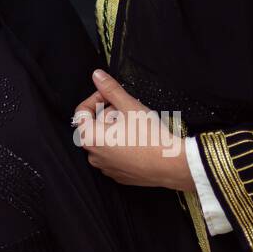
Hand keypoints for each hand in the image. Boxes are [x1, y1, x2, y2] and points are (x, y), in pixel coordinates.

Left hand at [72, 69, 193, 189]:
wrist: (171, 164)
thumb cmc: (149, 136)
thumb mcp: (129, 106)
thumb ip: (110, 89)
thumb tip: (97, 76)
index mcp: (90, 137)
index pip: (81, 112)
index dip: (96, 99)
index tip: (110, 96)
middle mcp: (93, 155)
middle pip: (94, 126)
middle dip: (109, 114)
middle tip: (127, 110)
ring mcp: (106, 167)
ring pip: (104, 141)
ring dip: (115, 130)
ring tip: (134, 125)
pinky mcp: (119, 175)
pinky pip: (115, 155)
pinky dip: (122, 145)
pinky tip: (138, 141)